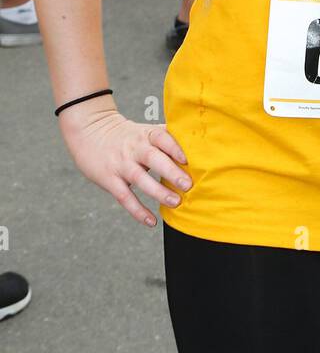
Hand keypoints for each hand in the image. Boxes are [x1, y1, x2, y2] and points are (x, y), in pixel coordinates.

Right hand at [59, 104, 192, 227]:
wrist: (89, 130)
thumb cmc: (126, 134)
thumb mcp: (144, 130)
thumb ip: (166, 138)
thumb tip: (197, 145)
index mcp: (145, 135)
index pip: (162, 137)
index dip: (175, 147)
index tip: (188, 159)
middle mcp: (134, 148)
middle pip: (154, 158)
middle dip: (171, 172)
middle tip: (188, 185)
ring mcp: (121, 164)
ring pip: (140, 178)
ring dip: (158, 192)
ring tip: (176, 202)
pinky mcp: (109, 179)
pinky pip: (124, 197)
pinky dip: (138, 210)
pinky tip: (151, 222)